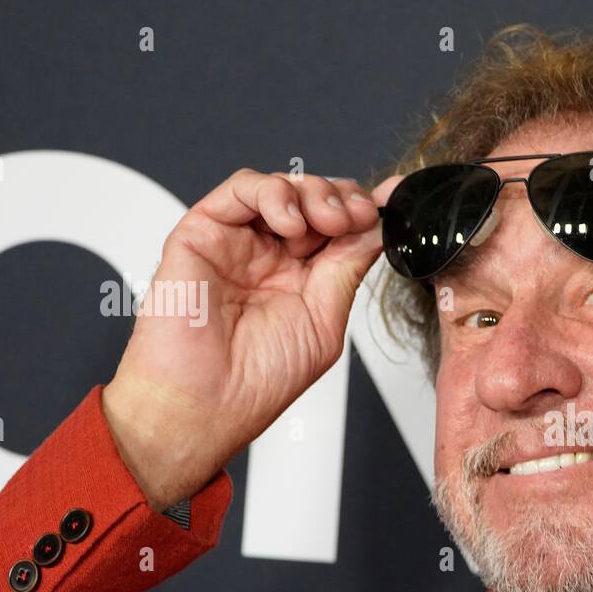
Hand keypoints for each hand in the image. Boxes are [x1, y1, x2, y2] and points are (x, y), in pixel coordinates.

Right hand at [102, 168, 401, 510]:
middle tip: (358, 217)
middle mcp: (271, 257)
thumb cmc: (257, 381)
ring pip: (280, 187)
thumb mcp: (325, 319)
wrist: (208, 403)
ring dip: (314, 193)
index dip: (363, 211)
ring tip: (328, 221)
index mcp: (303, 279)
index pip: (338, 228)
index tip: (389, 206)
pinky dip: (272, 193)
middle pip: (313, 199)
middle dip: (343, 199)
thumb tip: (379, 227)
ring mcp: (238, 243)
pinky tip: (292, 223)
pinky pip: (240, 190)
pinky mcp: (203, 232)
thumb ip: (348, 267)